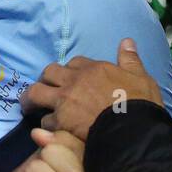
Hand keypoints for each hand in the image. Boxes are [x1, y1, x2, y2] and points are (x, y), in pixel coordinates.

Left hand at [23, 38, 162, 141]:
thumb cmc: (140, 104)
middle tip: (46, 88)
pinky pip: (45, 121)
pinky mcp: (59, 122)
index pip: (75, 62)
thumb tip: (127, 41)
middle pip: (48, 72)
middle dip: (45, 79)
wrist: (132, 131)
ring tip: (30, 106)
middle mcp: (74, 81)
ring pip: (36, 93)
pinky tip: (49, 130)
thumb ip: (130, 60)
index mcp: (94, 69)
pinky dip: (46, 125)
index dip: (72, 69)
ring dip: (32, 99)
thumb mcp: (141, 78)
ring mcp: (64, 101)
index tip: (72, 78)